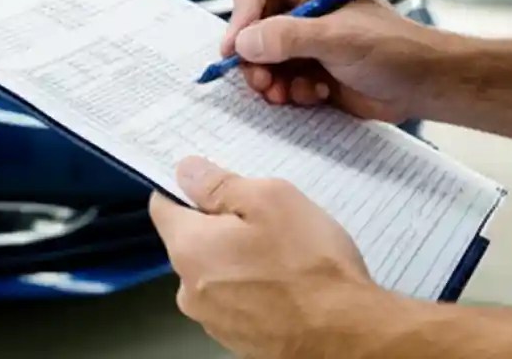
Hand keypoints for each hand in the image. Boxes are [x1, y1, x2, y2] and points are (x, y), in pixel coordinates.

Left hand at [150, 157, 384, 358]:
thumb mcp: (270, 200)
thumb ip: (219, 184)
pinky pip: (233, 300)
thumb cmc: (310, 263)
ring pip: (212, 272)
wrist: (349, 338)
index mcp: (188, 249)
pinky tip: (284, 287)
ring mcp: (211, 320)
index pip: (162, 206)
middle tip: (263, 223)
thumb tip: (185, 171)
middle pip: (190, 241)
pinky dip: (250, 289)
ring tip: (280, 258)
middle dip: (218, 226)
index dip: (186, 190)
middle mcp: (188, 289)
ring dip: (235, 260)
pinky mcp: (236, 340)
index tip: (217, 186)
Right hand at [223, 0, 445, 121]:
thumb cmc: (395, 51)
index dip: (241, 11)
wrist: (425, 87)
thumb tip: (244, 43)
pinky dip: (288, 91)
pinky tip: (314, 95)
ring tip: (286, 94)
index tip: (240, 46)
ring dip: (268, 79)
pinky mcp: (307, 68)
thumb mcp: (339, 39)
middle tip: (261, 81)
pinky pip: (276, 78)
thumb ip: (289, 37)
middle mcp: (301, 7)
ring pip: (258, 55)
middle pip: (249, 23)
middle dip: (253, 56)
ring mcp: (302, 39)